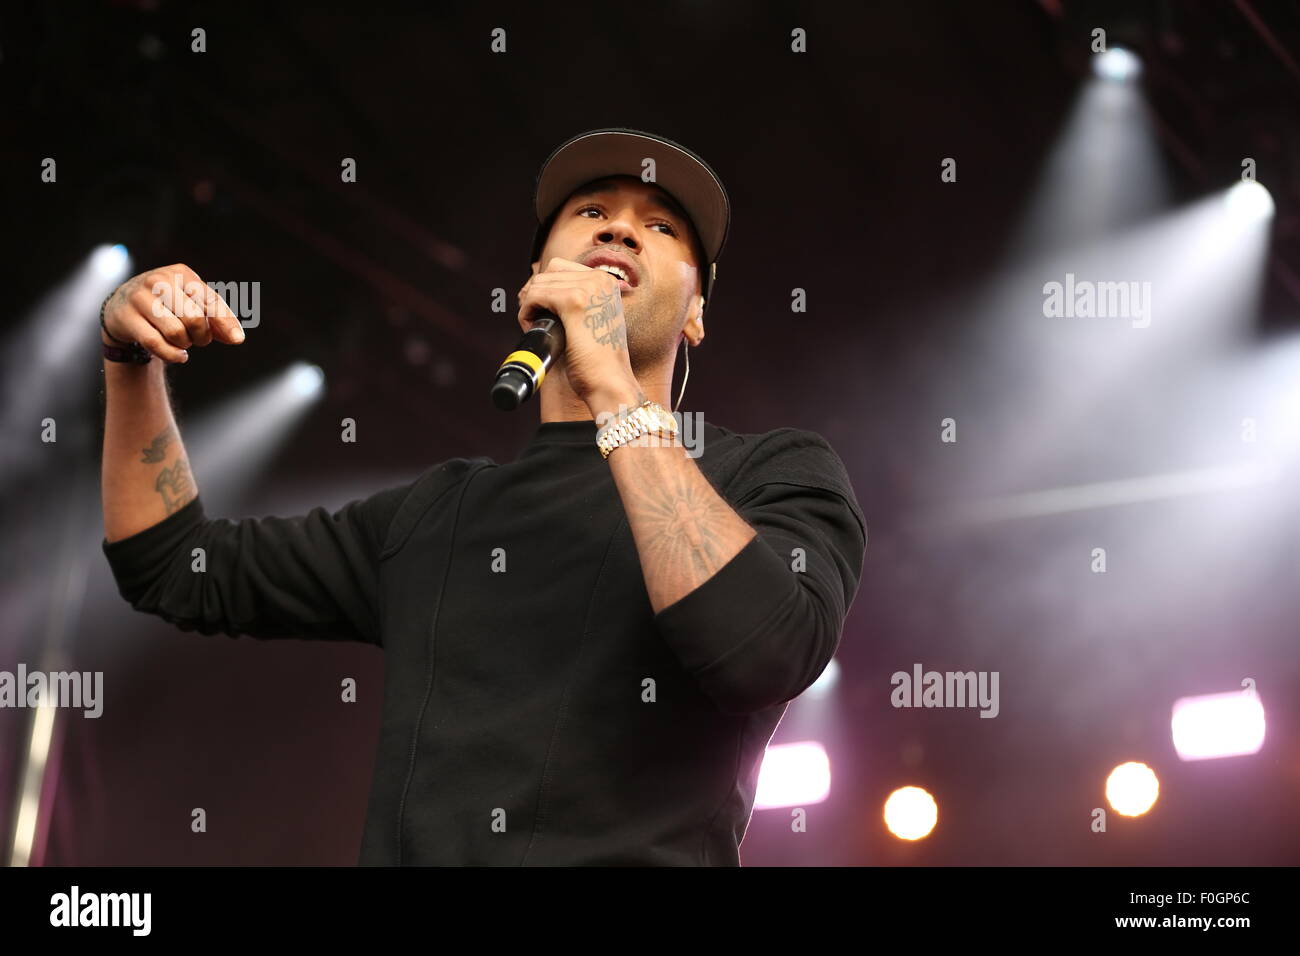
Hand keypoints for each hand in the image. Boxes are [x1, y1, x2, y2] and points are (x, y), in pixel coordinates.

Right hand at [101, 263, 244, 363]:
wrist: (122, 307)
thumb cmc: (168, 306)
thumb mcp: (193, 304)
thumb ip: (217, 319)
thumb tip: (237, 338)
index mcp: (180, 273)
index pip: (210, 301)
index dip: (226, 323)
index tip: (237, 339)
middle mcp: (158, 280)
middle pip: (195, 318)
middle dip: (202, 336)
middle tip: (199, 339)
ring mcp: (139, 297)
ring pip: (176, 332)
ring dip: (185, 344)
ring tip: (183, 342)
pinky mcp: (126, 317)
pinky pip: (156, 343)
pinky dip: (173, 355)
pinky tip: (179, 355)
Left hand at [516, 257, 642, 415]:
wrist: (610, 383)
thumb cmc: (599, 362)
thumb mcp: (592, 322)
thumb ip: (577, 304)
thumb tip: (538, 291)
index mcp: (607, 281)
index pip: (561, 267)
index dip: (544, 287)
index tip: (538, 309)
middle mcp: (600, 279)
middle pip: (549, 271)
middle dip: (535, 294)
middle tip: (532, 319)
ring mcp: (588, 288)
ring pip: (539, 283)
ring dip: (529, 305)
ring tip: (534, 328)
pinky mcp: (574, 301)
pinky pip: (535, 295)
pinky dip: (526, 312)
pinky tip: (530, 327)